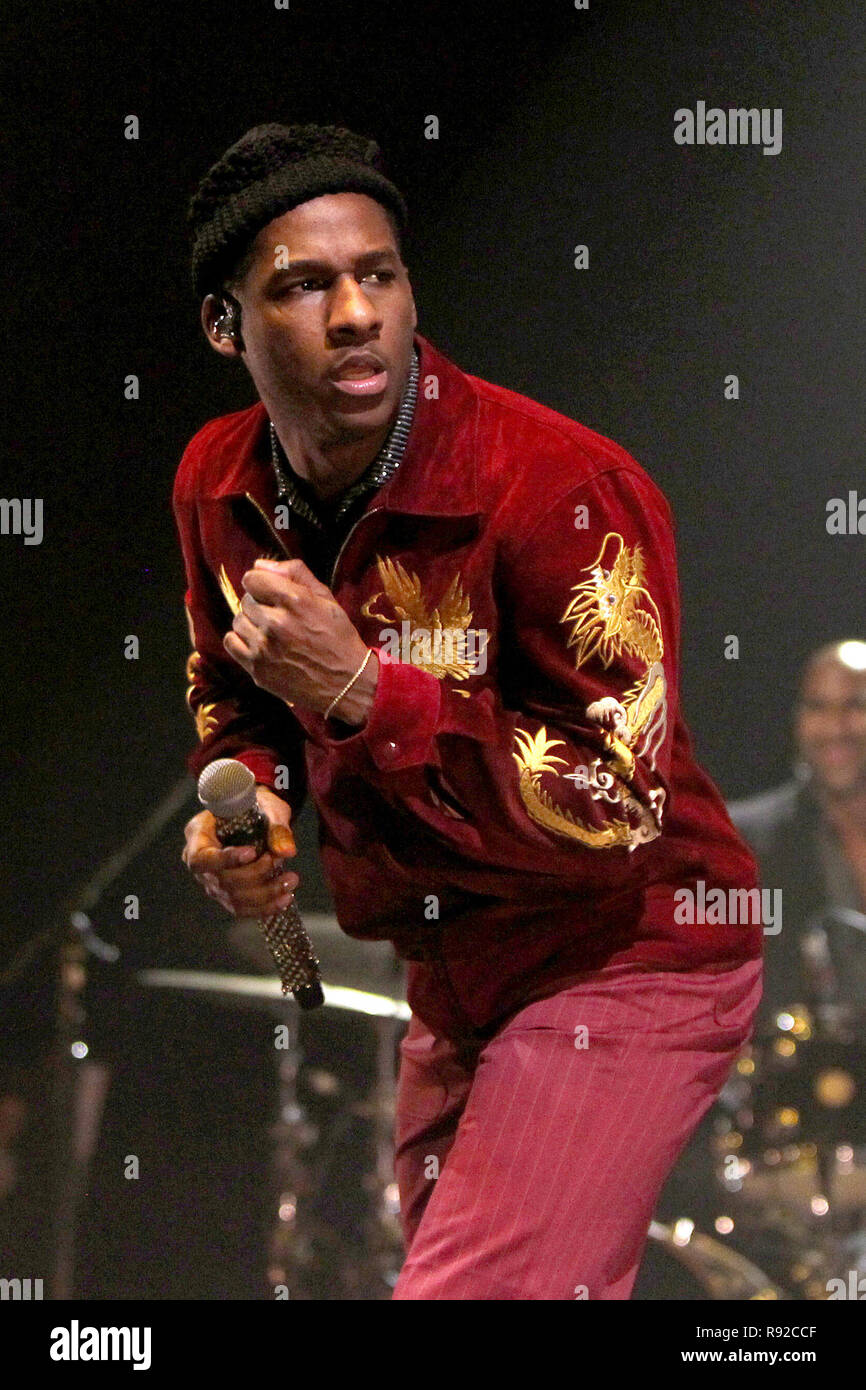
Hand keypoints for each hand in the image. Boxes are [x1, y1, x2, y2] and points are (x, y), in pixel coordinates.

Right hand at [182, 784, 298, 918]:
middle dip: (256, 874)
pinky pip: (243, 909)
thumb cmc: (257, 807)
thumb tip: (287, 852)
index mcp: (198, 835)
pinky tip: (286, 899)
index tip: (252, 852)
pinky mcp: (228, 896)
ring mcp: (212, 883)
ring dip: (266, 893)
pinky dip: (266, 907)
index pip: (202, 858)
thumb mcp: (267, 808)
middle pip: (223, 881)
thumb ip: (276, 828)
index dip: (226, 860)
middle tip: (278, 860)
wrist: (259, 817)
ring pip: (235, 899)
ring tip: (291, 880)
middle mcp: (201, 864)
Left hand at [223, 557, 378, 721]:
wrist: (346, 683)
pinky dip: (241, 640)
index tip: (272, 594)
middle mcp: (276, 622)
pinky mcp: (257, 668)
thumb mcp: (326, 599)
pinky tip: (259, 644)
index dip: (262, 584)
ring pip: (238, 621)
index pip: (252, 578)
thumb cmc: (338, 638)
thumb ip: (295, 573)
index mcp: (295, 600)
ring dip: (251, 623)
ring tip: (270, 632)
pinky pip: (231, 642)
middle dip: (260, 605)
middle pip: (246, 601)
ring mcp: (264, 647)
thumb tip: (259, 564)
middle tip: (278, 617)